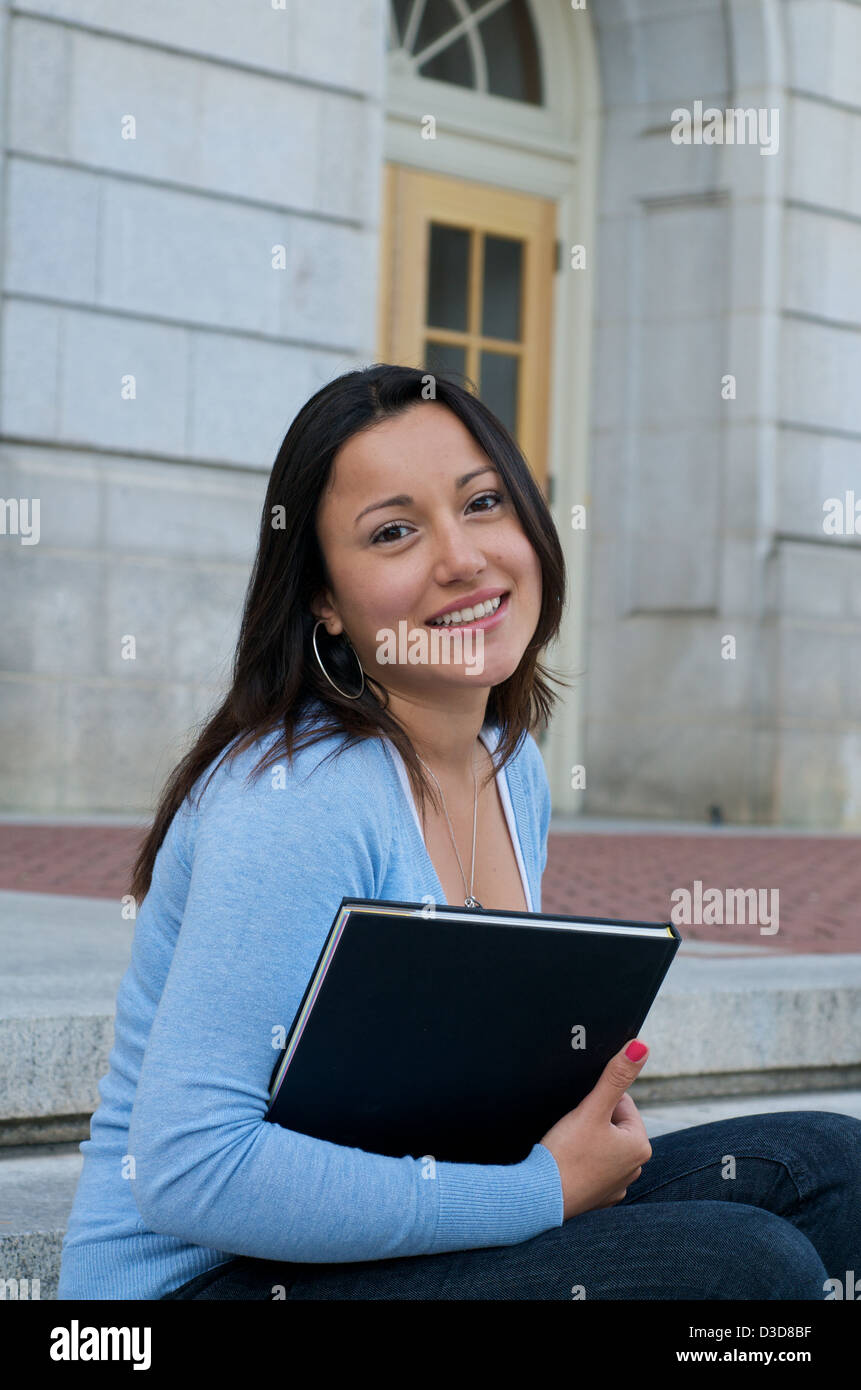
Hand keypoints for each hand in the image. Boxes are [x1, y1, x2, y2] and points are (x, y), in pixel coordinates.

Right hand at [538, 1040, 652, 1219]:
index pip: (621, 1104)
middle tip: (571, 1132)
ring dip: (586, 1143)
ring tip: (567, 1149)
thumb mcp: (591, 1109)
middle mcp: (634, 1169)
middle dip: (591, 1122)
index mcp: (640, 1146)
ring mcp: (617, 1186)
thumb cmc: (567, 1154)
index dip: (596, 1102)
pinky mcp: (598, 1199)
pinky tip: (567, 1165)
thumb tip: (640, 1046)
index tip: (579, 1116)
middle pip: (611, 1126)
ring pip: (601, 1147)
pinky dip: (580, 1164)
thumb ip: (615, 1077)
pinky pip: (591, 1170)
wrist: (540, 1199)